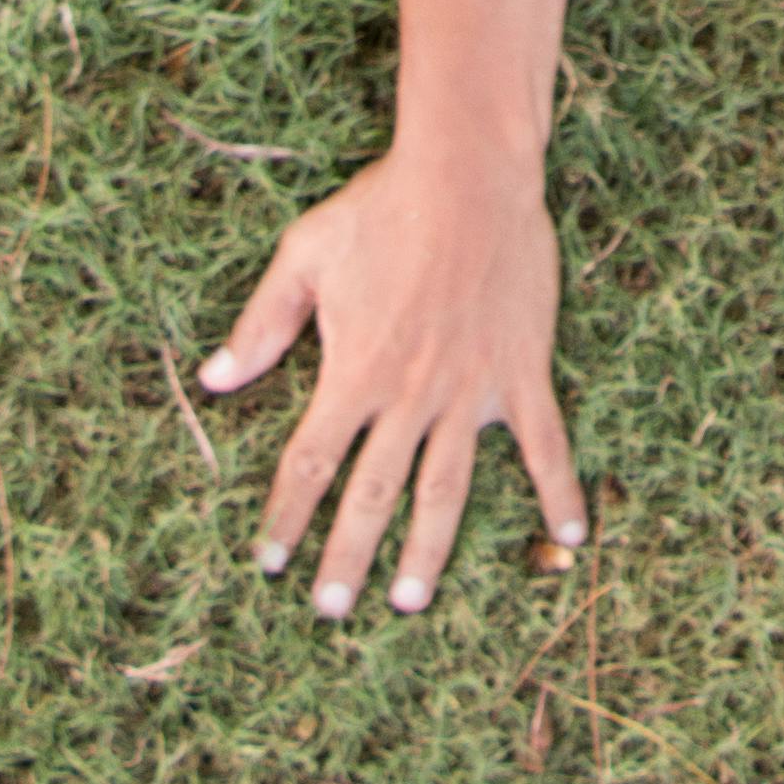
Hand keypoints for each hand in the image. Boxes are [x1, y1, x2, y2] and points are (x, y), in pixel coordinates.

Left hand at [199, 146, 589, 621]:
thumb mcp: (306, 256)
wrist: (469, 174)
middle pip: (372, 493)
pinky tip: (569, 537)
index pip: (309, 462)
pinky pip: (543, 444)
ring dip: (427, 550)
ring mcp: (468, 390)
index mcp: (353, 370)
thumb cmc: (383, 208)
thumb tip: (214, 380)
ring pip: (445, 489)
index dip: (287, 515)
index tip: (269, 561)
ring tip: (410, 601)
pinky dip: (557, 491)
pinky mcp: (520, 372)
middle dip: (348, 555)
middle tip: (331, 610)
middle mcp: (408, 394)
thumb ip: (262, 325)